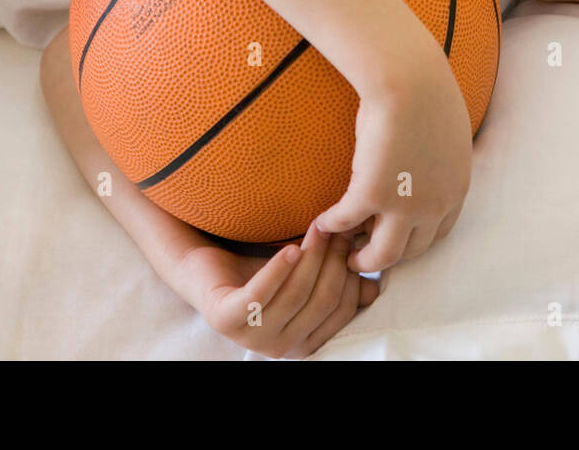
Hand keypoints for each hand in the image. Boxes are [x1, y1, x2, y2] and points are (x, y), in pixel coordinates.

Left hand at [173, 220, 379, 358]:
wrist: (206, 268)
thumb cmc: (260, 273)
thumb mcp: (305, 279)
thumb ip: (337, 285)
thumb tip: (372, 287)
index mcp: (303, 343)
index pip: (341, 311)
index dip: (351, 276)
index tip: (354, 242)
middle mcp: (280, 349)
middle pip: (322, 301)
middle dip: (334, 261)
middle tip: (337, 228)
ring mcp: (251, 338)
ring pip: (296, 295)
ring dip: (312, 258)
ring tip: (317, 228)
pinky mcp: (227, 320)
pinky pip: (260, 294)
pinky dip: (278, 269)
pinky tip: (290, 248)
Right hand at [314, 58, 472, 272]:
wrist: (410, 80)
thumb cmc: (426, 93)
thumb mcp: (447, 135)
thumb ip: (438, 159)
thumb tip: (424, 160)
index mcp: (455, 190)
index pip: (437, 234)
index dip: (414, 241)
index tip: (397, 240)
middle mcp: (435, 206)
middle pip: (412, 251)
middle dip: (390, 256)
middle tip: (369, 255)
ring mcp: (404, 206)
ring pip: (383, 255)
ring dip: (363, 261)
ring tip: (347, 257)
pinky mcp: (371, 195)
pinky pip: (345, 222)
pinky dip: (331, 225)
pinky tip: (321, 222)